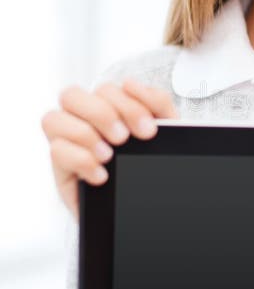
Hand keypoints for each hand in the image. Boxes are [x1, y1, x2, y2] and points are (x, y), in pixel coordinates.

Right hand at [41, 77, 177, 221]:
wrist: (149, 205)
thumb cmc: (153, 164)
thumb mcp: (165, 132)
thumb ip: (156, 103)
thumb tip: (130, 83)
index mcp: (108, 108)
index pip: (105, 89)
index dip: (128, 103)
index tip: (149, 129)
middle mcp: (83, 122)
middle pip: (70, 95)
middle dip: (100, 113)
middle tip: (123, 138)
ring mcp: (68, 144)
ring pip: (52, 119)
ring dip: (84, 134)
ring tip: (109, 156)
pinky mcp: (62, 170)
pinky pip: (55, 152)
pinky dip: (81, 161)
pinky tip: (101, 175)